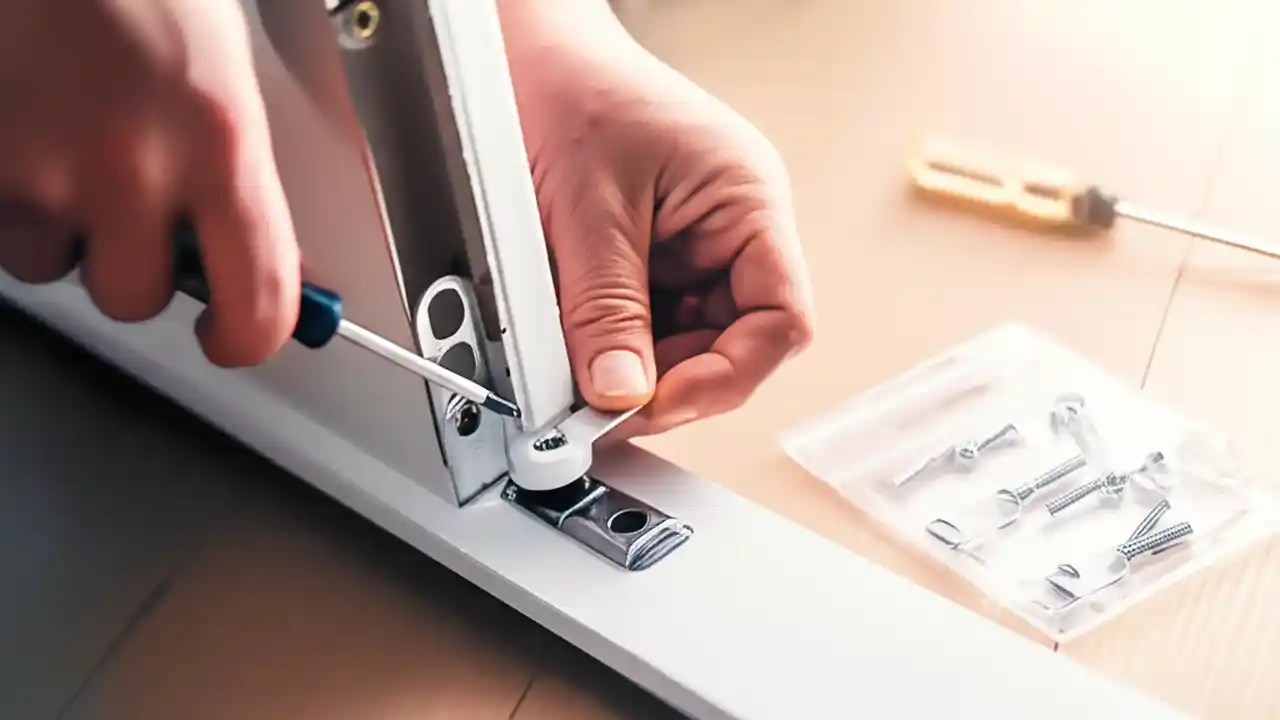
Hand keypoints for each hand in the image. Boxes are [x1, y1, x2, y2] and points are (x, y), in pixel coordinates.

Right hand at [0, 0, 298, 366]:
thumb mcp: (223, 68)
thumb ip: (236, 171)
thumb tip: (259, 257)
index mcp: (221, 135)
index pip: (258, 295)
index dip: (246, 336)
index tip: (233, 337)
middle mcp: (130, 160)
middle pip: (133, 296)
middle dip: (129, 264)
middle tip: (125, 205)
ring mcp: (38, 158)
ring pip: (47, 262)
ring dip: (56, 225)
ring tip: (62, 139)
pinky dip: (3, 190)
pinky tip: (22, 125)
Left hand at [500, 0, 813, 435]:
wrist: (521, 45)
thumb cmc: (571, 86)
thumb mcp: (587, 209)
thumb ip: (603, 308)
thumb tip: (620, 392)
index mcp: (747, 203)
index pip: (778, 320)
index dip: (725, 377)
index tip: (656, 404)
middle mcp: (730, 227)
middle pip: (729, 341)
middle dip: (666, 376)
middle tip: (601, 403)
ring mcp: (689, 242)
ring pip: (679, 339)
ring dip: (632, 361)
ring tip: (575, 364)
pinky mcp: (647, 251)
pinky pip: (640, 317)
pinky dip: (607, 338)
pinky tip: (570, 334)